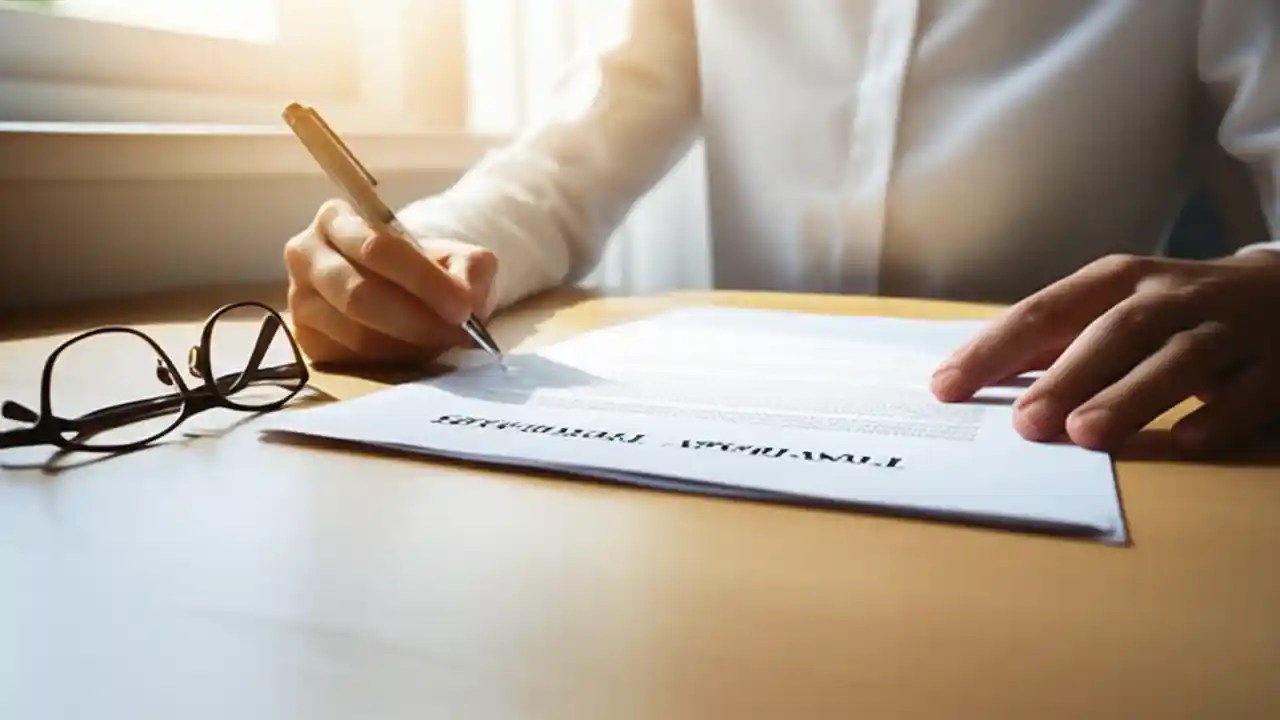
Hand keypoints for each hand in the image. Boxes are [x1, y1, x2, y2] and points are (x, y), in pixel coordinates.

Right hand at [283, 199, 497, 363]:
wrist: (400, 289)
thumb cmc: (422, 266)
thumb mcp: (456, 256)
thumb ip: (468, 270)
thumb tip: (469, 302)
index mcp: (336, 219)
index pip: (376, 248)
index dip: (422, 280)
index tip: (462, 307)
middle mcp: (305, 255)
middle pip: (358, 294)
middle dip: (415, 320)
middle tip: (456, 334)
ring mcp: (299, 300)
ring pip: (355, 333)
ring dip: (407, 345)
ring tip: (441, 344)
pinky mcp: (306, 340)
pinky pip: (350, 358)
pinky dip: (390, 361)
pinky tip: (415, 354)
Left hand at [930, 252, 1279, 453]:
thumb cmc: (1171, 312)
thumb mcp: (1112, 309)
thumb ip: (1050, 343)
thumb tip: (964, 379)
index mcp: (1118, 280)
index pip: (1045, 311)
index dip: (995, 349)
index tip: (947, 387)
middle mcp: (1173, 295)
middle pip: (1117, 331)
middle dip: (1068, 378)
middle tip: (1024, 425)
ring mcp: (1230, 327)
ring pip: (1181, 358)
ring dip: (1132, 396)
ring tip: (1086, 434)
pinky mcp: (1277, 364)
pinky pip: (1251, 391)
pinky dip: (1219, 416)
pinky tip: (1185, 442)